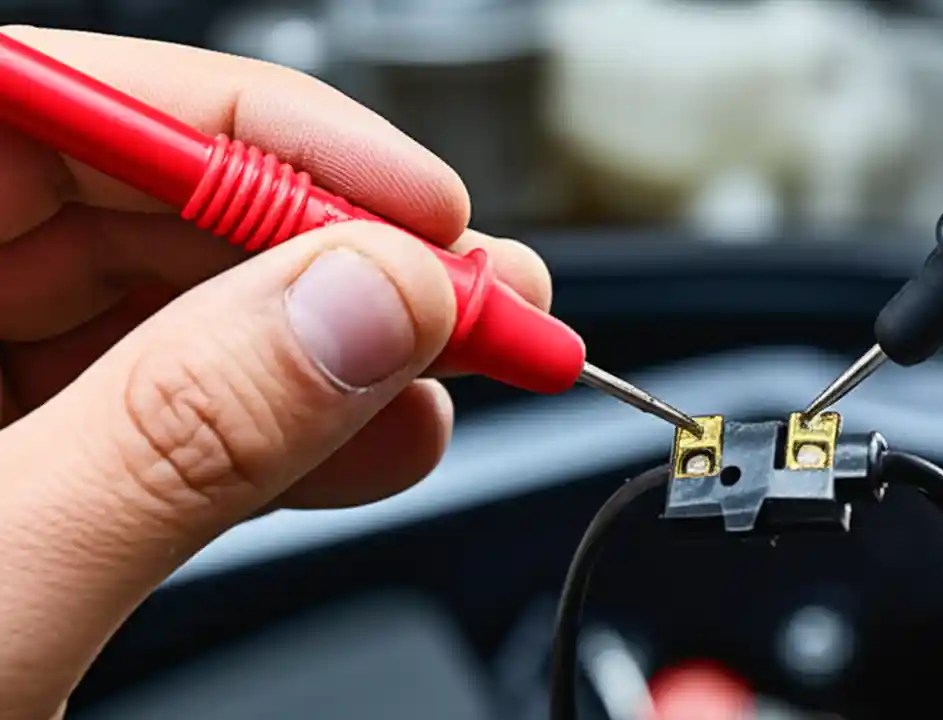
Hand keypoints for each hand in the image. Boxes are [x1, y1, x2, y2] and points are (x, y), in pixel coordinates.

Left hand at [0, 27, 550, 718]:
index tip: (412, 205)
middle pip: (138, 208)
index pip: (57, 110)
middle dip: (329, 252)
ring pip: (173, 311)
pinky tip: (379, 443)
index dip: (256, 136)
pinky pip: (169, 414)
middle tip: (470, 296)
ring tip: (449, 377)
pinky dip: (290, 432)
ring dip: (333, 348)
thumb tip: (366, 307)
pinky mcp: (16, 472)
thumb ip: (177, 436)